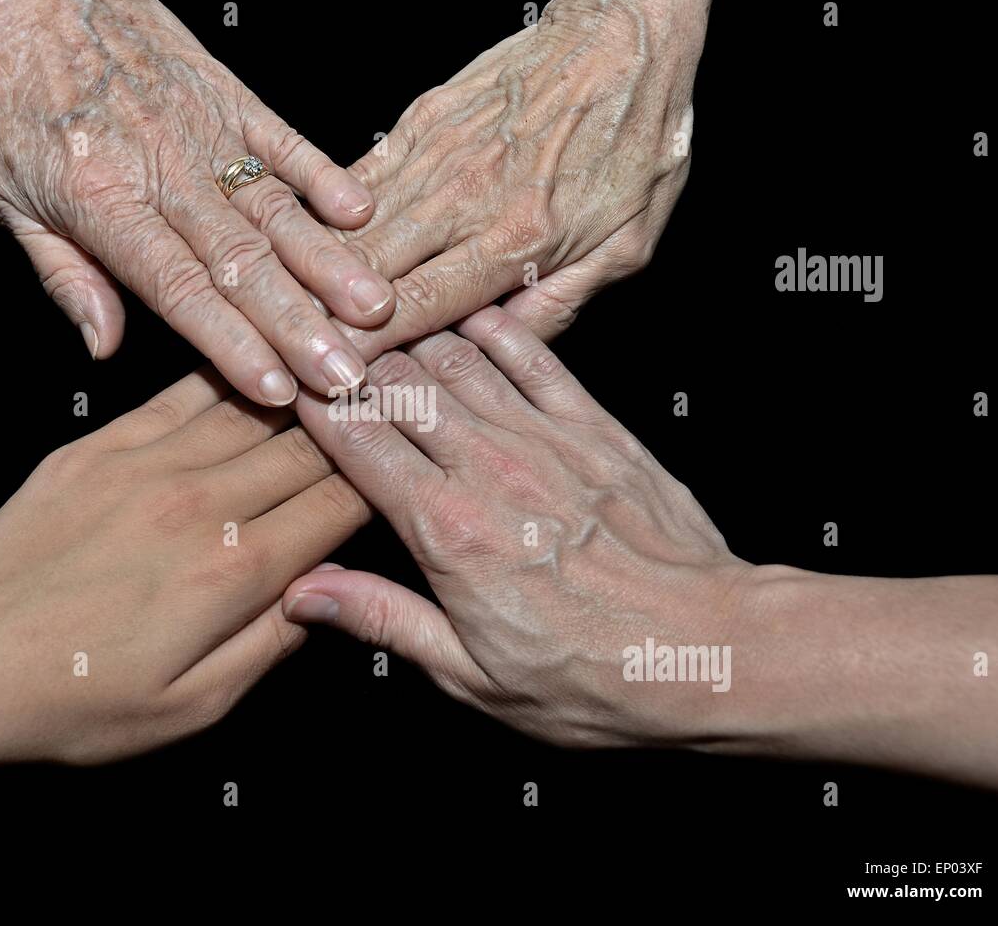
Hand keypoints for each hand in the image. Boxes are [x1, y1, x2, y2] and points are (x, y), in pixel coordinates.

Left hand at [0, 0, 393, 400]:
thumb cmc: (9, 87)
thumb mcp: (8, 195)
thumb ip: (65, 275)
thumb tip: (102, 345)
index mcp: (103, 202)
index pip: (180, 290)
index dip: (232, 344)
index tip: (276, 390)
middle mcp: (163, 170)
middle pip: (242, 263)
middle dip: (300, 327)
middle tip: (346, 373)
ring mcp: (203, 130)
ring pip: (275, 209)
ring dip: (329, 264)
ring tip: (375, 308)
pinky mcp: (228, 93)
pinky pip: (284, 139)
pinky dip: (326, 175)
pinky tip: (363, 212)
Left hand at [0, 368, 369, 828]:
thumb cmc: (77, 701)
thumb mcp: (194, 705)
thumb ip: (273, 640)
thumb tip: (326, 589)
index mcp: (232, 573)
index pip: (342, 503)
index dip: (391, 474)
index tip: (421, 453)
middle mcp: (199, 504)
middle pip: (310, 443)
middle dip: (364, 416)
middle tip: (409, 384)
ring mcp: (147, 464)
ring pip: (255, 404)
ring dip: (309, 381)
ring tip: (353, 354)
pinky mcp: (101, 445)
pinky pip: (183, 392)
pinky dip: (231, 373)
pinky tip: (260, 354)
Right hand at [282, 306, 746, 746]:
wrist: (713, 649)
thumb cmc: (596, 679)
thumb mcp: (474, 676)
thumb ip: (385, 620)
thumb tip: (305, 591)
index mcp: (450, 533)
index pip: (357, 442)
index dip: (312, 405)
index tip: (285, 387)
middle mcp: (491, 469)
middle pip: (399, 385)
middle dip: (352, 363)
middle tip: (323, 352)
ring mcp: (546, 440)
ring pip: (457, 358)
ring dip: (411, 339)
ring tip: (378, 331)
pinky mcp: (595, 427)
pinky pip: (533, 356)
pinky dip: (494, 330)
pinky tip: (468, 318)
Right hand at [334, 0, 711, 351]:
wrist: (623, 38)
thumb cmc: (633, 141)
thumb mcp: (627, 245)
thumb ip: (560, 304)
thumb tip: (503, 349)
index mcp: (518, 237)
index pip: (421, 305)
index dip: (368, 343)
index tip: (336, 372)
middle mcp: (466, 198)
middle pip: (370, 269)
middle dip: (327, 313)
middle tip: (302, 348)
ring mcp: (437, 156)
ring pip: (354, 225)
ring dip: (319, 269)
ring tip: (295, 306)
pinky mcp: (421, 121)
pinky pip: (359, 176)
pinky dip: (330, 213)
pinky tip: (312, 243)